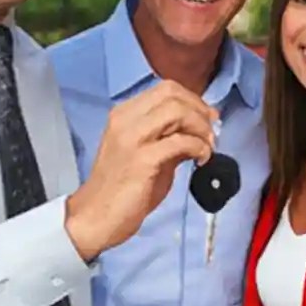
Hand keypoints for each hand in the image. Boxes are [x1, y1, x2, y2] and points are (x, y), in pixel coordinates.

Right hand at [64, 80, 217, 261]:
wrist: (95, 216)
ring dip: (200, 126)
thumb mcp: (144, 155)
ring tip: (207, 146)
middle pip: (172, 94)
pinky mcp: (142, 159)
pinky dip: (199, 147)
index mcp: (124, 115)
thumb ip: (168, 138)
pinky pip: (180, 142)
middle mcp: (125, 120)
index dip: (192, 99)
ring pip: (176, 111)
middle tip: (211, 131)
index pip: (165, 89)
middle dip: (199, 110)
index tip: (207, 117)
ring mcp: (132, 138)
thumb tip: (198, 131)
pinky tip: (202, 159)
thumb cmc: (119, 189)